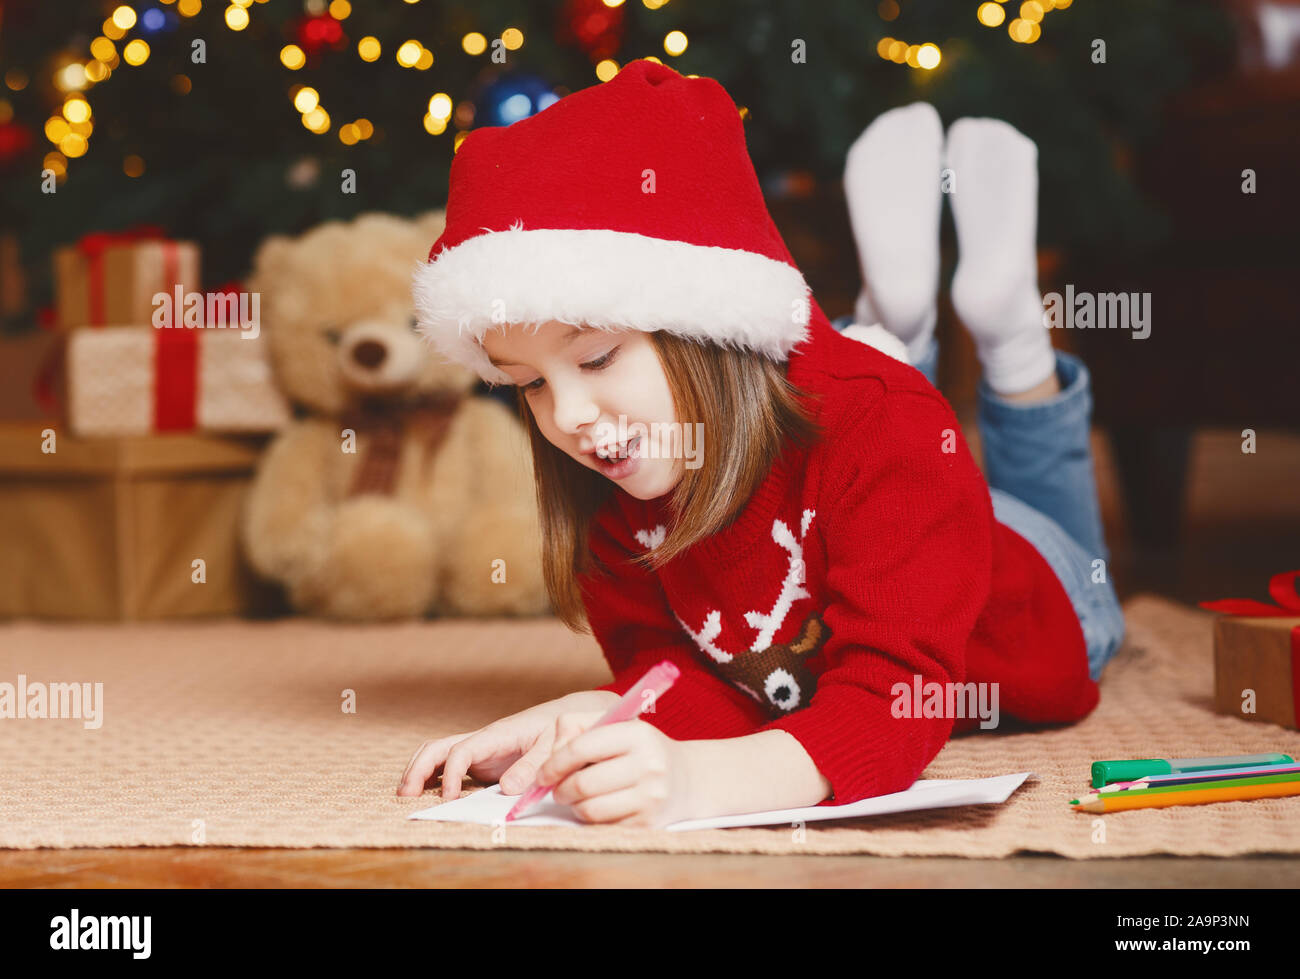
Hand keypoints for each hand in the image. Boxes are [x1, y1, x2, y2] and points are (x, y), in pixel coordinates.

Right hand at [395, 690, 619, 798]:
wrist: (565, 718)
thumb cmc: (559, 729)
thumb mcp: (553, 745)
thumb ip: (533, 766)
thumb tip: (507, 790)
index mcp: (496, 735)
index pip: (461, 751)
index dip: (450, 775)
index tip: (448, 798)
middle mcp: (482, 741)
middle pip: (438, 748)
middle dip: (418, 768)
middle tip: (405, 794)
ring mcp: (479, 751)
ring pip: (439, 754)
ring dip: (420, 771)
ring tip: (405, 794)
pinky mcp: (482, 762)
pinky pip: (450, 766)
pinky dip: (434, 777)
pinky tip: (426, 794)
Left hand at [530, 711, 699, 828]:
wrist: (685, 779)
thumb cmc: (639, 750)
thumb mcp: (616, 726)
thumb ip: (576, 727)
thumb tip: (550, 757)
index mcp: (637, 734)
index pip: (581, 747)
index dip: (554, 763)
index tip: (543, 774)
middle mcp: (649, 764)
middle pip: (582, 783)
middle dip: (560, 789)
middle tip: (557, 789)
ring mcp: (651, 797)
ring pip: (589, 809)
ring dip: (574, 806)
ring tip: (577, 797)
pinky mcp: (648, 824)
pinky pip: (602, 827)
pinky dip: (591, 820)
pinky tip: (597, 807)